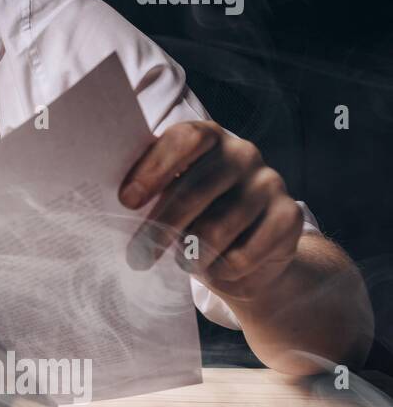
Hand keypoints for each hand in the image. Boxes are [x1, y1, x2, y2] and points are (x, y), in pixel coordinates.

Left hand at [120, 120, 303, 299]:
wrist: (252, 249)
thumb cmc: (197, 215)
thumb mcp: (172, 197)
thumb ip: (153, 193)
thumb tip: (118, 205)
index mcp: (209, 137)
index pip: (185, 140)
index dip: (154, 169)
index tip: (127, 201)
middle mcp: (242, 153)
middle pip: (194, 191)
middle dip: (159, 229)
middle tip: (138, 256)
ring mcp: (269, 182)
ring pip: (216, 229)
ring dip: (190, 255)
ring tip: (182, 263)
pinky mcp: (289, 216)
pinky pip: (244, 255)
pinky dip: (221, 269)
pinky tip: (216, 268)